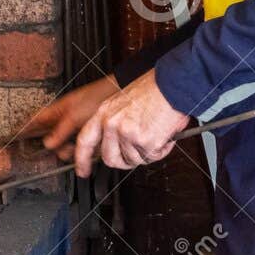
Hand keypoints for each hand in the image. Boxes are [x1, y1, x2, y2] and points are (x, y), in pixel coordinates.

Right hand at [22, 76, 120, 160]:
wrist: (118, 95)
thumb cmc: (96, 98)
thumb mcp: (75, 116)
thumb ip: (60, 131)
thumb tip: (47, 144)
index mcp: (57, 110)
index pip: (36, 120)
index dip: (26, 129)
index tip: (16, 138)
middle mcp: (64, 117)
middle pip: (51, 137)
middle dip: (57, 147)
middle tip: (66, 150)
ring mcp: (75, 124)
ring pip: (65, 143)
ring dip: (71, 149)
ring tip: (80, 150)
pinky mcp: (87, 130)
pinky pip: (79, 143)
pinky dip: (83, 147)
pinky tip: (91, 147)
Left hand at [74, 72, 189, 177]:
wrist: (173, 84)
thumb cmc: (154, 88)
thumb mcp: (123, 101)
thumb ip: (115, 122)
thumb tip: (118, 145)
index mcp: (104, 112)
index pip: (85, 141)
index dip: (81, 160)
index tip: (83, 171)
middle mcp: (112, 124)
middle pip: (110, 158)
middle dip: (124, 161)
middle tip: (137, 154)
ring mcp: (127, 134)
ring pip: (134, 160)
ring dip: (147, 153)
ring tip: (156, 134)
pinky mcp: (145, 142)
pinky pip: (152, 157)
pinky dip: (161, 150)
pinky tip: (165, 135)